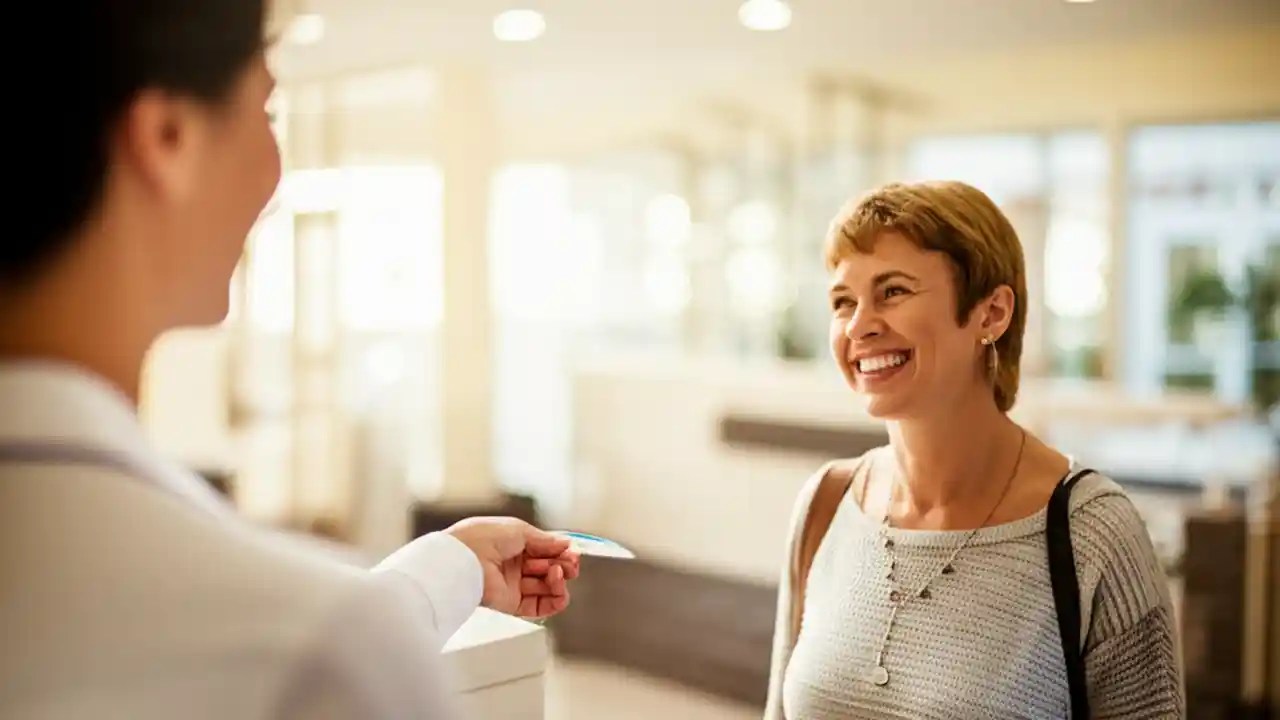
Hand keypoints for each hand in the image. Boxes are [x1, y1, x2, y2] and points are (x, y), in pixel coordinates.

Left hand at [445, 517, 580, 618]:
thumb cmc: (483, 537)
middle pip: (549, 569)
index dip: (561, 552)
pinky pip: (539, 607)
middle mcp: (514, 565)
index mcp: (514, 544)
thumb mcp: (519, 530)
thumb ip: (545, 540)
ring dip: (558, 581)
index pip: (546, 551)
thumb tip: (565, 544)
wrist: (463, 558)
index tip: (572, 552)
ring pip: (547, 588)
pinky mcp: (511, 604)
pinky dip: (554, 602)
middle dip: (563, 566)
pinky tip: (560, 593)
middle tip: (570, 564)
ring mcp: (513, 585)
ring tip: (557, 573)